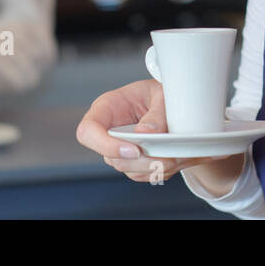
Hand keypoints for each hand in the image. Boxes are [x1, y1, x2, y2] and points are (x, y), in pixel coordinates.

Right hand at [76, 79, 235, 182]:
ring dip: (153, 165)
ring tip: (175, 152)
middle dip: (140, 160)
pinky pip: (143, 174)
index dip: (105, 145)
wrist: (177, 104)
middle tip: (166, 154)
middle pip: (111, 158)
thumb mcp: (163, 94)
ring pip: (128, 169)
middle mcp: (109, 131)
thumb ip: (156, 113)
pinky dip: (159, 169)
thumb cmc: (164, 92)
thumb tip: (145, 134)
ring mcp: (119, 149)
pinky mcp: (134, 161)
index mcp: (107, 107)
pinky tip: (173, 155)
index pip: (87, 132)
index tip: (134, 149)